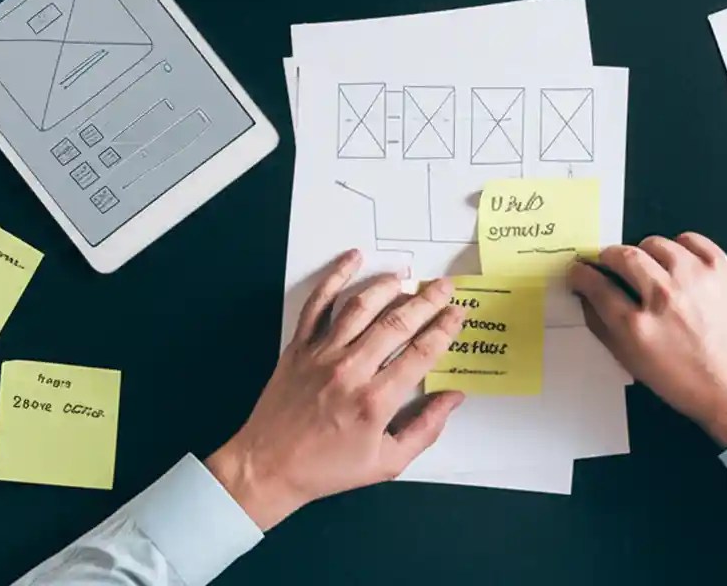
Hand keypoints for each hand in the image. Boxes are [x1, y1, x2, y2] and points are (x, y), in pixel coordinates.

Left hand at [205, 249, 465, 529]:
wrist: (268, 466)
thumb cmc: (329, 468)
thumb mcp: (387, 463)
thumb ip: (425, 429)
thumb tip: (454, 397)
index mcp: (375, 401)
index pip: (420, 353)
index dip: (444, 329)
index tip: (458, 313)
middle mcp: (350, 370)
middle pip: (396, 323)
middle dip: (426, 300)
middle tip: (445, 286)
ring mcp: (321, 354)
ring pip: (360, 307)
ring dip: (387, 286)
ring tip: (407, 275)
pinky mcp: (298, 347)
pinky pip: (318, 305)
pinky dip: (335, 278)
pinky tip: (352, 259)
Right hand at [568, 233, 726, 446]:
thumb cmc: (685, 380)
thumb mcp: (630, 360)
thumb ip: (601, 324)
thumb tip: (586, 295)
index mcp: (638, 326)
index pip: (597, 285)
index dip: (582, 274)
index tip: (580, 270)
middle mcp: (665, 297)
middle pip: (622, 256)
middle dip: (608, 258)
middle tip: (609, 266)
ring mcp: (695, 279)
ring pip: (653, 243)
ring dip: (644, 253)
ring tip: (649, 270)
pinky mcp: (720, 270)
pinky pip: (689, 239)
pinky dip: (678, 248)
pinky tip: (677, 266)